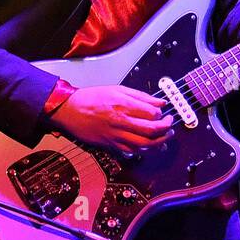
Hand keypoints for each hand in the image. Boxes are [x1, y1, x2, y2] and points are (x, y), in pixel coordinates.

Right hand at [47, 85, 174, 154]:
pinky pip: (132, 151)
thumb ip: (141, 96)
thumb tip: (160, 102)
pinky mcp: (111, 144)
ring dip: (159, 142)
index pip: (152, 114)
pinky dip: (145, 150)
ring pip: (144, 144)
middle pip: (152, 130)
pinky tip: (151, 145)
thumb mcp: (118, 89)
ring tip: (165, 137)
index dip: (162, 114)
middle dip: (166, 129)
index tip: (164, 113)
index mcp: (123, 105)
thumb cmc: (92, 97)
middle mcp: (121, 122)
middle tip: (170, 125)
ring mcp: (116, 135)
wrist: (70, 110)